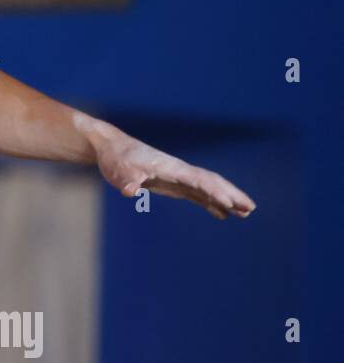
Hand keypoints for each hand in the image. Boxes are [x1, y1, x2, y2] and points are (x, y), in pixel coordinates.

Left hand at [80, 116, 255, 219]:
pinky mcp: (171, 183)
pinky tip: (222, 214)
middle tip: (251, 208)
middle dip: (231, 194)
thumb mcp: (118, 171)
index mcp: (171, 167)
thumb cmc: (115, 159)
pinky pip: (196, 193)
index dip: (214, 191)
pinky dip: (210, 203)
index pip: (198, 180)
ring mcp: (177, 177)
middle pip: (211, 182)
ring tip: (246, 213)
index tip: (230, 203)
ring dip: (226, 199)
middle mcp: (179, 171)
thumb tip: (130, 191)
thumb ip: (127, 180)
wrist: (111, 148)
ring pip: (208, 188)